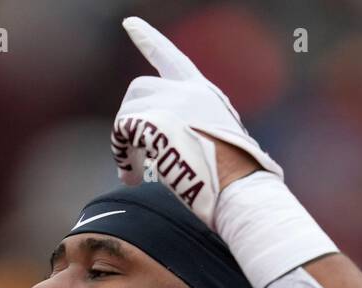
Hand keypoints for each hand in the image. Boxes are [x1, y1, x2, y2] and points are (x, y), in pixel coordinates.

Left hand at [111, 16, 280, 227]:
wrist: (239, 188)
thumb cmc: (233, 179)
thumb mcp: (216, 141)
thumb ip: (187, 131)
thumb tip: (154, 146)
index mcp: (203, 93)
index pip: (170, 58)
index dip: (148, 39)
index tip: (129, 23)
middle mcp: (187, 91)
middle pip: (138, 89)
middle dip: (129, 121)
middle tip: (132, 157)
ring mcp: (172, 103)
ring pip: (127, 112)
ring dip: (124, 144)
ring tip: (134, 173)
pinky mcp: (156, 121)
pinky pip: (122, 132)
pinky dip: (122, 157)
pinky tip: (133, 177)